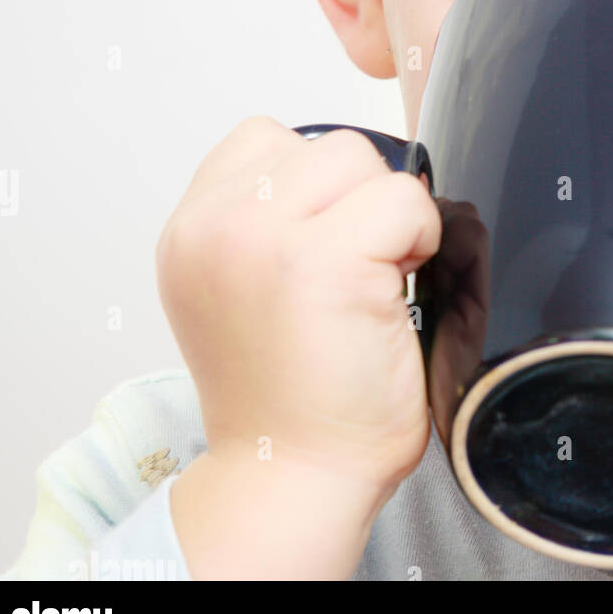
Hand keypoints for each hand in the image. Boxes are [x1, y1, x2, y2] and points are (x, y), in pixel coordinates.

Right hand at [157, 118, 441, 576]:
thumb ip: (265, 218)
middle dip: (360, 200)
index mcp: (192, 229)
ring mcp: (262, 238)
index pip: (268, 140)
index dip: (319, 188)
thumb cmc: (290, 392)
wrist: (293, 473)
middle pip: (328, 147)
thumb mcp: (238, 285)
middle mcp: (215, 227)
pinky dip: (420, 238)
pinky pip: (403, 201)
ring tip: (375, 278)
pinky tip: (396, 290)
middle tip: (359, 270)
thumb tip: (340, 171)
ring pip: (363, 161)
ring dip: (389, 214)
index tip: (324, 250)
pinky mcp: (322, 261)